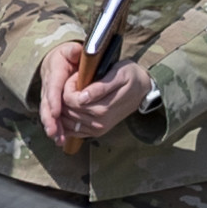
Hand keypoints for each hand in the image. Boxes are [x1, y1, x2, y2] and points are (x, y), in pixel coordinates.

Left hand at [37, 41, 155, 145]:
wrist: (142, 90)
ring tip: (74, 93)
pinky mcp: (95, 132)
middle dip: (65, 96)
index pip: (71, 101)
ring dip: (64, 108)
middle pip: (67, 112)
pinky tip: (68, 109)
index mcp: (103, 109)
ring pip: (67, 122)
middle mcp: (98, 123)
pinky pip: (73, 131)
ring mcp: (96, 130)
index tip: (77, 77)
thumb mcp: (119, 75)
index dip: (68, 87)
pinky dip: (65, 122)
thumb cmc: (130, 77)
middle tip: (75, 83)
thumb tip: (82, 97)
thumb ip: (100, 87)